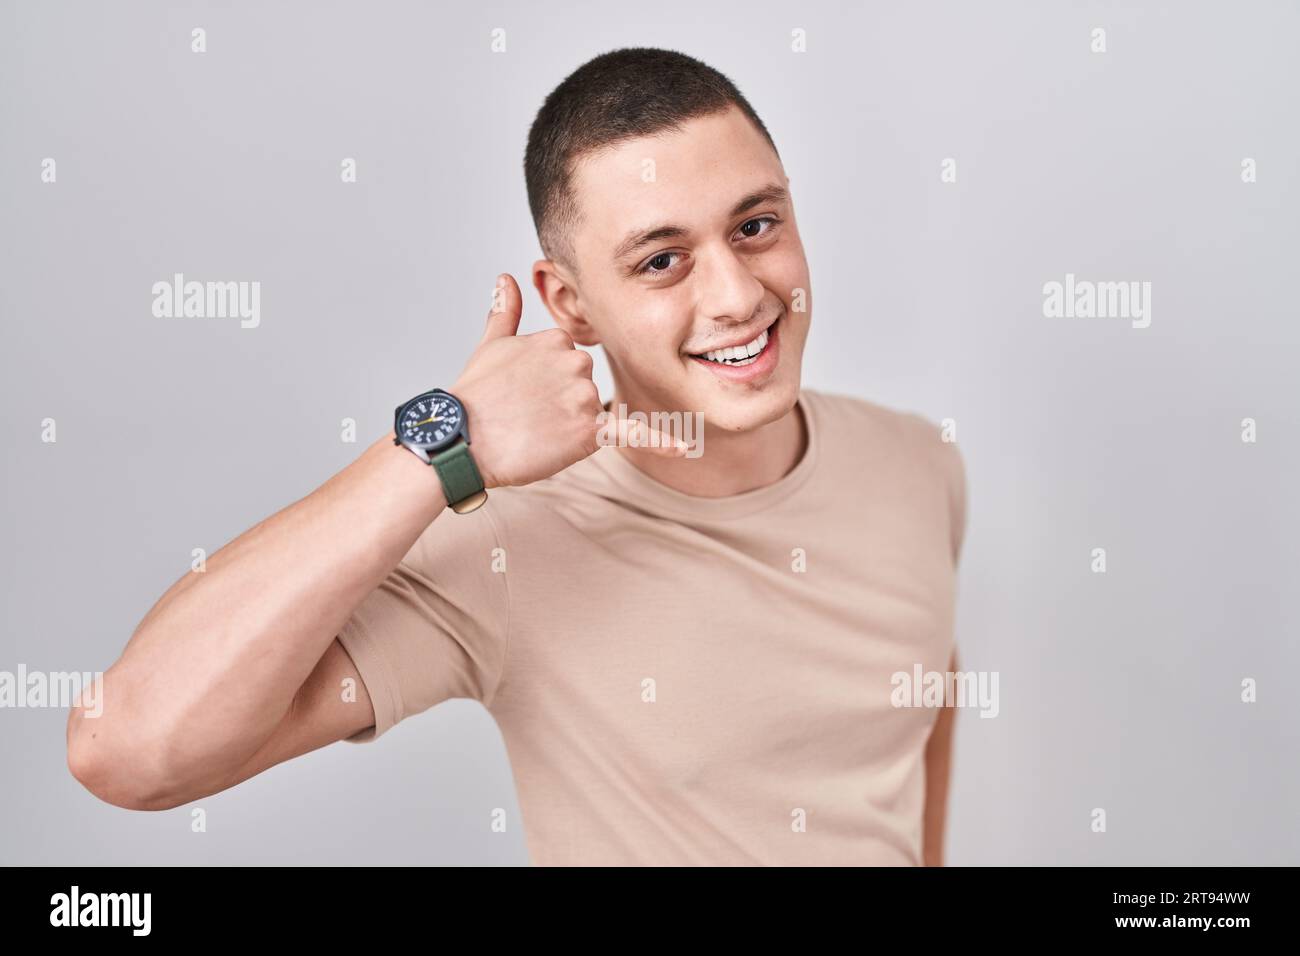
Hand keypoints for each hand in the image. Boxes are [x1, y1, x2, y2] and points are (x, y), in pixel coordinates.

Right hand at [451, 273, 686, 489]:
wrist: (461, 440)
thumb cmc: (473, 396)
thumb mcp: (490, 344)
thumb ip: (505, 311)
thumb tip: (505, 279)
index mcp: (556, 338)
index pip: (570, 358)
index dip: (548, 380)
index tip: (523, 390)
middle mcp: (575, 363)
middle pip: (583, 383)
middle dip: (560, 401)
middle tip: (524, 413)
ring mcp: (582, 397)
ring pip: (592, 409)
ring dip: (568, 423)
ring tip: (532, 429)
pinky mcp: (588, 431)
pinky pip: (632, 433)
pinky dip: (661, 440)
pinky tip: (686, 445)